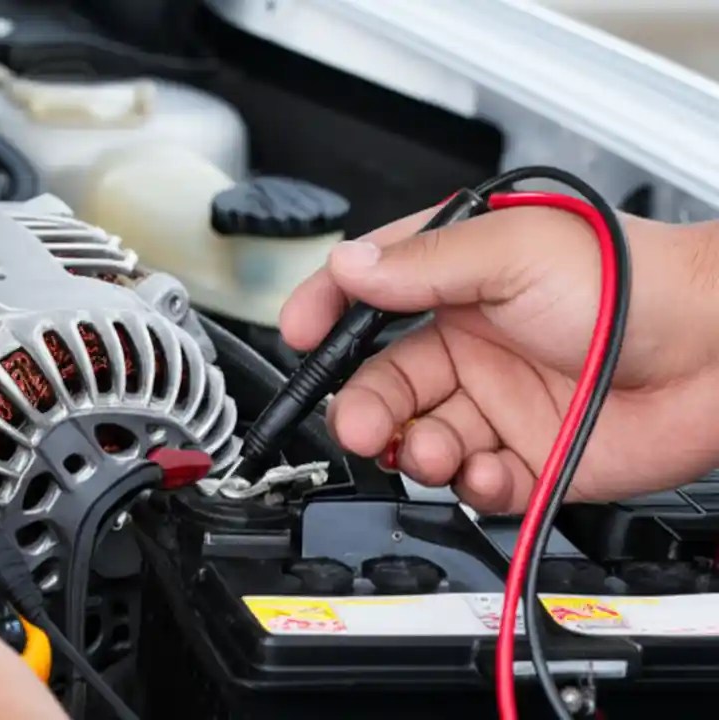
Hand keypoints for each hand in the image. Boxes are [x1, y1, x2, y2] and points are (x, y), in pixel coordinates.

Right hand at [281, 204, 718, 512]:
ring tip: (437, 449)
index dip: (325, 313)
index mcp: (458, 282)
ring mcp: (497, 402)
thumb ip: (424, 263)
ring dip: (415, 450)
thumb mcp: (515, 249)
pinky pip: (472, 481)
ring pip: (419, 437)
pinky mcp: (526, 457)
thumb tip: (349, 267)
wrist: (717, 355)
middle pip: (383, 382)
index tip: (298, 333)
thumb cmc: (633, 283)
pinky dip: (471, 483)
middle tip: (363, 425)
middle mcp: (471, 342)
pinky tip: (489, 468)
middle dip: (363, 408)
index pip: (368, 295)